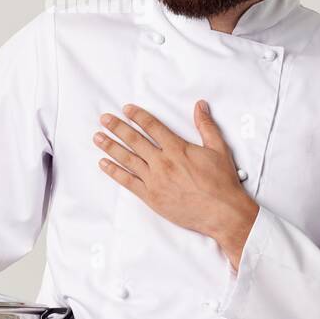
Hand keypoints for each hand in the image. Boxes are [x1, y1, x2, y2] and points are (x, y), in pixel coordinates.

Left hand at [94, 101, 257, 255]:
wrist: (222, 212)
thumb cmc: (222, 182)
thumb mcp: (218, 149)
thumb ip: (206, 125)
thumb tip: (199, 105)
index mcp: (177, 149)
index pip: (152, 127)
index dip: (138, 116)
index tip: (126, 109)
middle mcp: (162, 162)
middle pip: (134, 140)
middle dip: (117, 127)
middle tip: (104, 119)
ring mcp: (155, 180)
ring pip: (127, 159)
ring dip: (110, 147)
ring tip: (98, 137)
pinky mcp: (151, 197)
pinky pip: (128, 182)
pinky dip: (114, 172)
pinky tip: (103, 164)